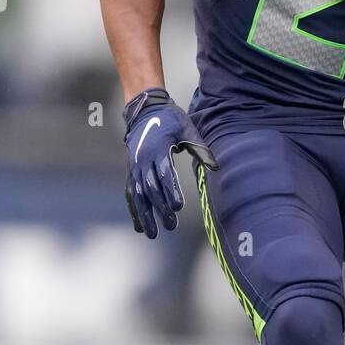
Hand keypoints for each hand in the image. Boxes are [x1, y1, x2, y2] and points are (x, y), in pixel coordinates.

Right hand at [123, 88, 216, 238]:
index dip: (171, 191)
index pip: (164, 174)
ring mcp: (135, 167)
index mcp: (158, 150)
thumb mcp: (187, 129)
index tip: (178, 207)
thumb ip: (199, 148)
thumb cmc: (170, 120)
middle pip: (151, 189)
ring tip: (153, 233)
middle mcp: (143, 160)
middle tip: (172, 225)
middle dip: (160, 208)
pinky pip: (130, 193)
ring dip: (145, 215)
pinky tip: (139, 226)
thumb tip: (214, 167)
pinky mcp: (131, 171)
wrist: (145, 110)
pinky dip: (134, 210)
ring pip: (138, 195)